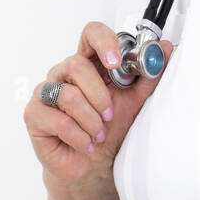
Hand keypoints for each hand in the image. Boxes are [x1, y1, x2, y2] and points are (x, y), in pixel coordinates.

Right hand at [24, 20, 173, 187]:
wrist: (94, 166)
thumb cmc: (110, 130)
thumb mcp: (134, 101)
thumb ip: (148, 75)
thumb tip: (165, 48)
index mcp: (89, 64)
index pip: (91, 34)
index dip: (104, 42)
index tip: (116, 62)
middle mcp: (63, 73)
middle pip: (76, 65)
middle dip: (100, 96)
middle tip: (109, 115)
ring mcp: (45, 92)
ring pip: (69, 96)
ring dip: (92, 121)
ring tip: (98, 134)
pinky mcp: (34, 115)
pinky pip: (59, 121)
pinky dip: (80, 137)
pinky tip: (86, 144)